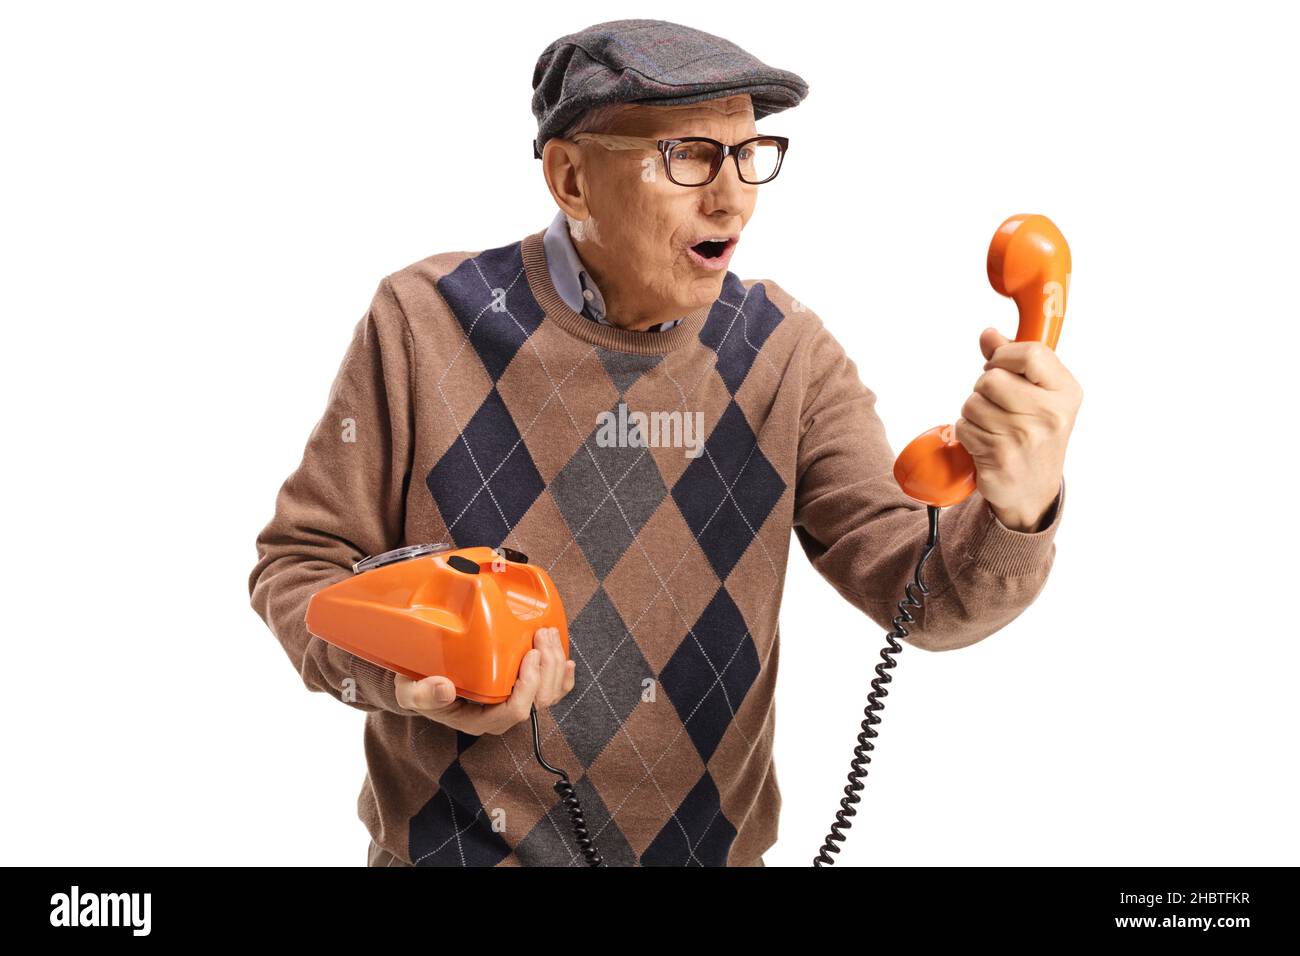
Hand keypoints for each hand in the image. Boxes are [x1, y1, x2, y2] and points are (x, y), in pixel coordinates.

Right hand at [393, 626, 575, 733]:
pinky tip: (567, 661)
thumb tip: (443, 688)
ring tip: (549, 635)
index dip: (528, 685)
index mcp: (480, 719)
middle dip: (548, 668)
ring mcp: (513, 704)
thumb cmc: (419, 686)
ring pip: (549, 694)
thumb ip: (422, 694)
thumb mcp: (410, 691)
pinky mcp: (519, 691)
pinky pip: (550, 691)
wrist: (422, 683)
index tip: (530, 654)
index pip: (515, 711)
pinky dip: (563, 677)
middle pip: (539, 701)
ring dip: (555, 664)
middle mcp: (501, 716)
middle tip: (542, 635)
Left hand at [954, 327, 1081, 531]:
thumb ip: (1014, 360)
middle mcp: (1050, 414)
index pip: (1030, 353)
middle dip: (984, 388)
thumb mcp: (1039, 394)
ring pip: (972, 402)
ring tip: (993, 426)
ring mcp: (1025, 437)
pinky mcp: (1000, 456)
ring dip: (974, 412)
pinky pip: (964, 427)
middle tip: (997, 404)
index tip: (1001, 366)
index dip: (1004, 355)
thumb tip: (988, 335)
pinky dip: (967, 432)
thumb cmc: (1035, 434)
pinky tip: (986, 443)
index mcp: (1066, 392)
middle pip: (991, 378)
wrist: (1033, 489)